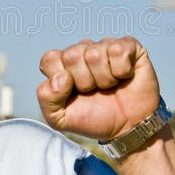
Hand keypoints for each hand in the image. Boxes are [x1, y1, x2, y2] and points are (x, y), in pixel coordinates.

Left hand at [36, 36, 160, 141]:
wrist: (128, 128)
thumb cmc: (95, 119)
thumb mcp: (60, 119)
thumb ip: (46, 98)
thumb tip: (61, 77)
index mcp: (63, 64)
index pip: (50, 58)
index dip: (61, 80)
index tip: (73, 93)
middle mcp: (83, 51)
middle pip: (72, 55)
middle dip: (84, 82)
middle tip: (94, 92)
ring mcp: (105, 46)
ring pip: (95, 54)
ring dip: (104, 79)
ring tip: (110, 86)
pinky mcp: (128, 46)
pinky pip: (118, 50)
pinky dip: (122, 70)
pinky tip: (124, 77)